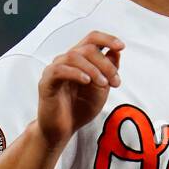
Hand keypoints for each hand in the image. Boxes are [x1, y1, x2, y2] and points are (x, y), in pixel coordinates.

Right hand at [37, 31, 123, 147]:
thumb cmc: (81, 107)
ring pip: (74, 56)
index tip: (121, 46)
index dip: (107, 38)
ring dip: (93, 69)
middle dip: (105, 64)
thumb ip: (109, 69)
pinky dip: (76, 73)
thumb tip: (117, 50)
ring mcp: (54, 69)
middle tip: (115, 82)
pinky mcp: (46, 82)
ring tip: (103, 84)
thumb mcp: (102, 88)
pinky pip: (59, 70)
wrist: (64, 129)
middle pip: (87, 48)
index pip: (92, 38)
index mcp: (80, 59)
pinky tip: (87, 82)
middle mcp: (66, 60)